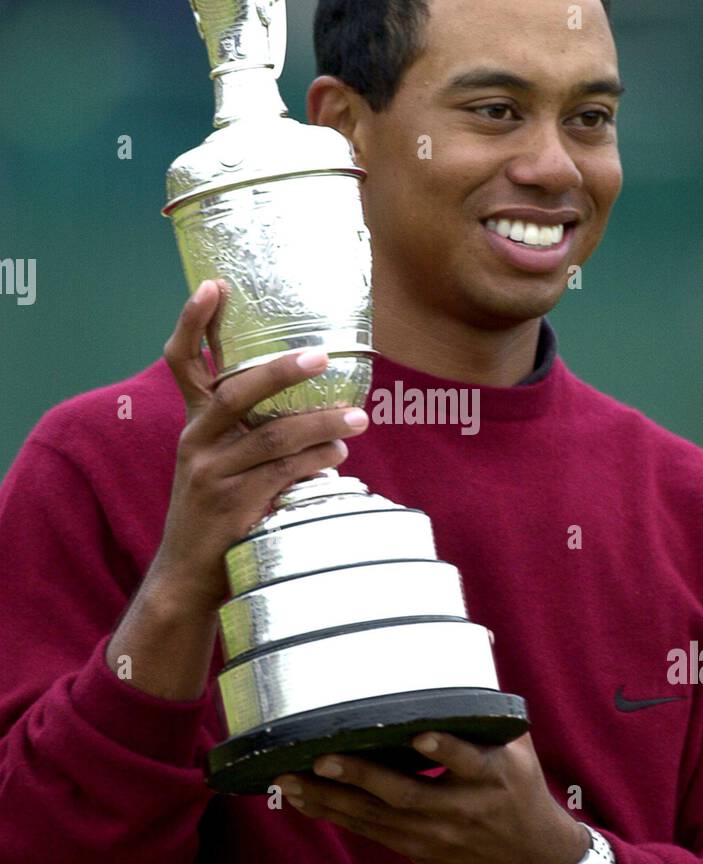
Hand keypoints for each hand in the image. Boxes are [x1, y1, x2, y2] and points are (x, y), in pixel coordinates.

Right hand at [156, 278, 369, 612]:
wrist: (188, 578)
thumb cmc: (217, 515)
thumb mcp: (221, 466)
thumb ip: (253, 435)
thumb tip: (322, 412)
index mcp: (193, 426)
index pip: (182, 363)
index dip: (192, 322)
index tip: (212, 285)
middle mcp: (195, 442)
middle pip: (237, 393)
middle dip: (282, 371)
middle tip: (323, 357)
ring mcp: (210, 475)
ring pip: (272, 437)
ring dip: (321, 424)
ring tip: (359, 417)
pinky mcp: (231, 507)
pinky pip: (282, 475)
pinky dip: (315, 462)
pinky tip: (339, 455)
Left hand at [273, 730, 588, 863]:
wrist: (531, 860)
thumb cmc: (520, 789)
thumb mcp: (517, 748)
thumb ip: (487, 706)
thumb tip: (475, 639)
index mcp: (493, 776)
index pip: (468, 760)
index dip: (445, 749)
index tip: (420, 734)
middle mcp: (462, 808)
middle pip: (407, 794)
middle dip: (361, 777)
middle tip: (322, 757)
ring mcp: (435, 834)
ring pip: (376, 818)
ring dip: (330, 799)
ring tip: (289, 780)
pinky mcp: (415, 849)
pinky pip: (368, 832)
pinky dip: (333, 815)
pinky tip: (301, 799)